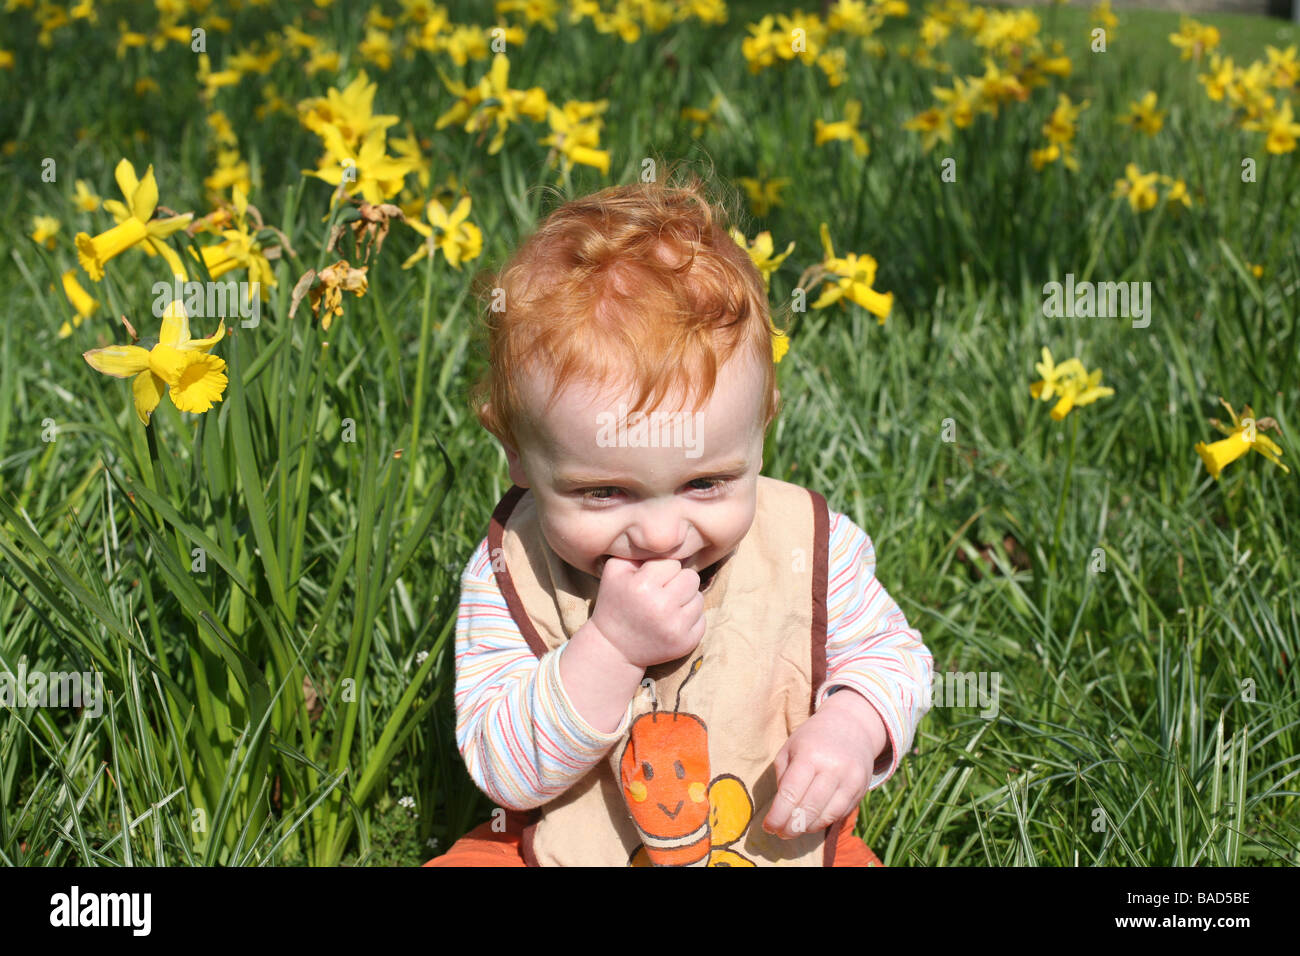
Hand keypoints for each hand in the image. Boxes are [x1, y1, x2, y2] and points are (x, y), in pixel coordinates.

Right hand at [587, 557, 704, 669]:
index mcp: (643, 586)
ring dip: (685, 600)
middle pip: (691, 578)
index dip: (662, 570)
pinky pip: (702, 619)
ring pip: (699, 598)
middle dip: (678, 582)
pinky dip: (690, 619)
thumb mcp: (615, 572)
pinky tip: (671, 622)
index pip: (672, 563)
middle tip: (662, 593)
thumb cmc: (615, 603)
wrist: (614, 648)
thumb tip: (668, 541)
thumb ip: (638, 551)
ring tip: (666, 608)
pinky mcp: (685, 643)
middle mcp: (661, 607)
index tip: (650, 581)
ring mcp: (675, 628)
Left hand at [762, 689, 887, 838]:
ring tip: (795, 828)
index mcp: (809, 755)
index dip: (778, 816)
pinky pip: (840, 814)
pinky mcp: (862, 789)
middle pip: (808, 809)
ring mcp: (850, 780)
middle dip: (791, 827)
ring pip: (826, 817)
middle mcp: (832, 768)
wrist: (851, 726)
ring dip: (807, 828)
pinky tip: (812, 821)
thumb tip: (780, 810)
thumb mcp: (790, 749)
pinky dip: (824, 821)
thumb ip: (783, 777)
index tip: (768, 827)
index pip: (790, 794)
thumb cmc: (812, 739)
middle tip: (780, 833)